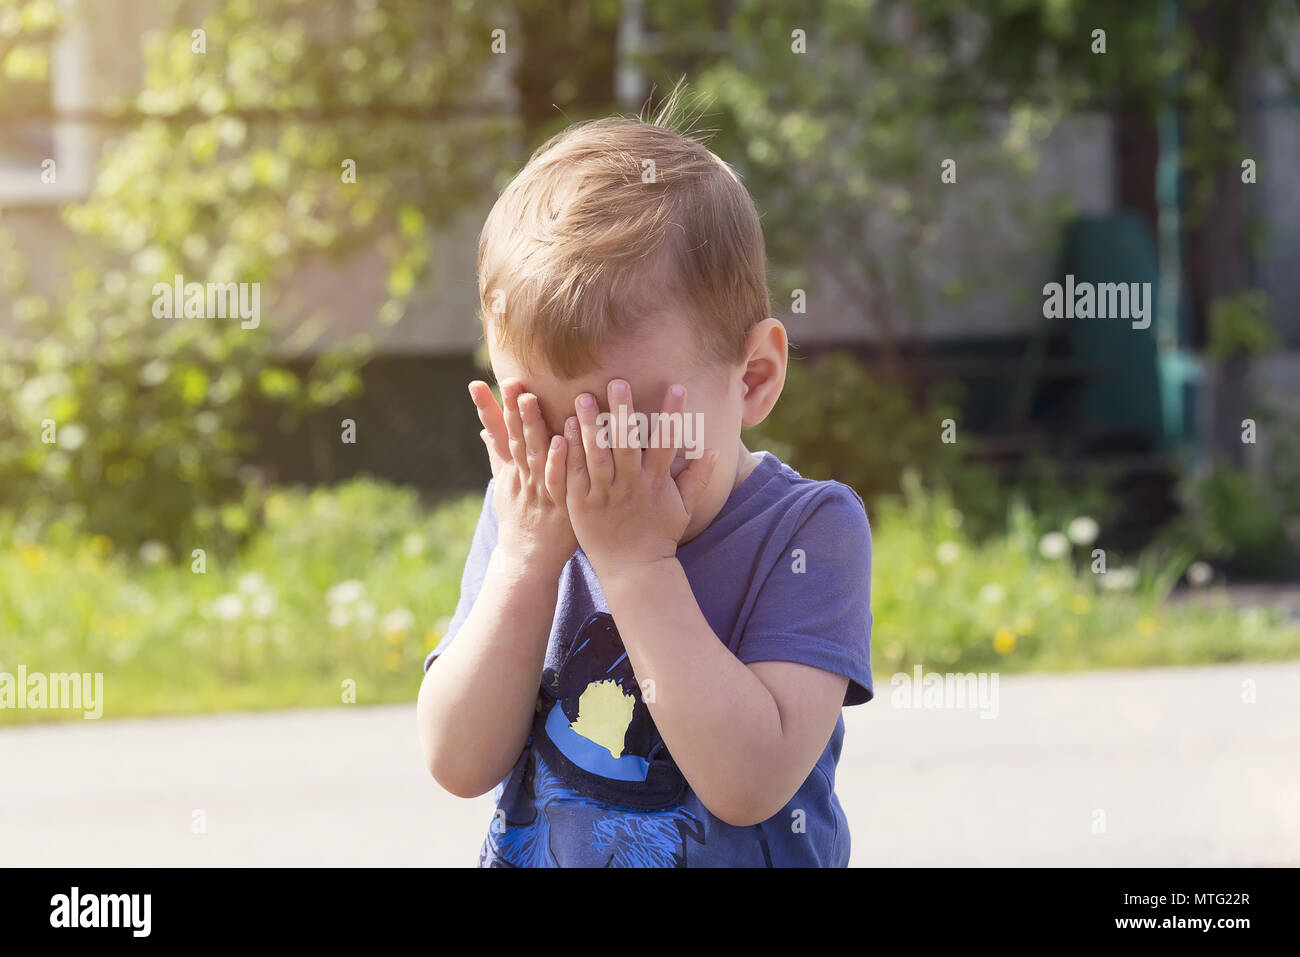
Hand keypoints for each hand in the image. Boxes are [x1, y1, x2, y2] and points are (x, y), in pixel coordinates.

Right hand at [469, 379, 576, 578]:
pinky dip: (557, 461)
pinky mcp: (558, 505)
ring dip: (532, 426)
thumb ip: (498, 455)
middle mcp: (522, 477)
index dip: (491, 408)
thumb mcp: (505, 486)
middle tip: (509, 381)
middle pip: (515, 438)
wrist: (527, 561)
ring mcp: (539, 491)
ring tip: (530, 398)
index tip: (479, 383)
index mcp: (512, 470)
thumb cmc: (520, 519)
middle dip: (511, 409)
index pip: (500, 433)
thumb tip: (484, 427)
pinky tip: (561, 440)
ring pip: (534, 454)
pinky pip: (557, 481)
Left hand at [564, 378, 718, 577]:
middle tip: (617, 382)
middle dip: (623, 412)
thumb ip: (697, 477)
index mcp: (656, 482)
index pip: (666, 442)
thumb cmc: (659, 534)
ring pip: (597, 455)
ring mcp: (604, 494)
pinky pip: (575, 473)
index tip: (677, 387)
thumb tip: (715, 449)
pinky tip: (564, 428)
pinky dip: (571, 452)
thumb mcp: (683, 508)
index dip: (672, 415)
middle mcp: (630, 485)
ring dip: (591, 425)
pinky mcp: (581, 502)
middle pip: (627, 443)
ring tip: (584, 397)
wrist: (633, 569)